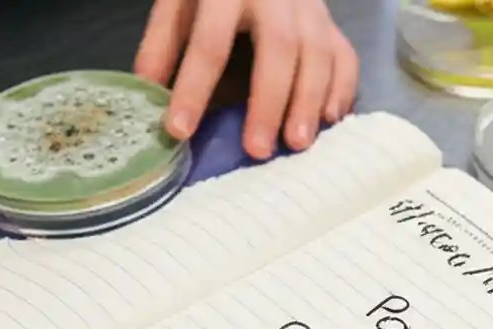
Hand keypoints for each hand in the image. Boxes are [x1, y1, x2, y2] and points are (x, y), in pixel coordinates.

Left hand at [134, 0, 359, 158]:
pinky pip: (345, 57)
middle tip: (258, 150)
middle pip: (279, 47)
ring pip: (319, 53)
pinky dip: (341, 90)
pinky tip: (328, 120)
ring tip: (297, 144)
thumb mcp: (179, 4)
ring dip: (309, 102)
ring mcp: (310, 7)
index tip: (179, 130)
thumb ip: (163, 46)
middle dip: (269, 101)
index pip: (210, 42)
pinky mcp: (332, 23)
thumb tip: (147, 96)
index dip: (193, 88)